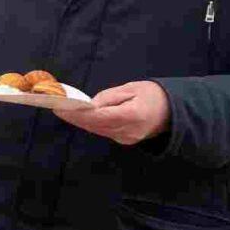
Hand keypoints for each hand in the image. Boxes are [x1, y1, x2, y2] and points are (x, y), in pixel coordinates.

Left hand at [55, 80, 170, 144]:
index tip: (62, 107)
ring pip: (97, 130)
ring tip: (63, 111)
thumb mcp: (132, 88)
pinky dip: (91, 124)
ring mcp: (126, 139)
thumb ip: (109, 97)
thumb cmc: (153, 95)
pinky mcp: (125, 141)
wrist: (174, 112)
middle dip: (74, 117)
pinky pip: (103, 131)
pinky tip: (80, 117)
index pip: (99, 116)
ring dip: (80, 121)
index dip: (78, 114)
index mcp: (133, 115)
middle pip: (95, 126)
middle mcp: (128, 131)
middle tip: (56, 108)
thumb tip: (88, 105)